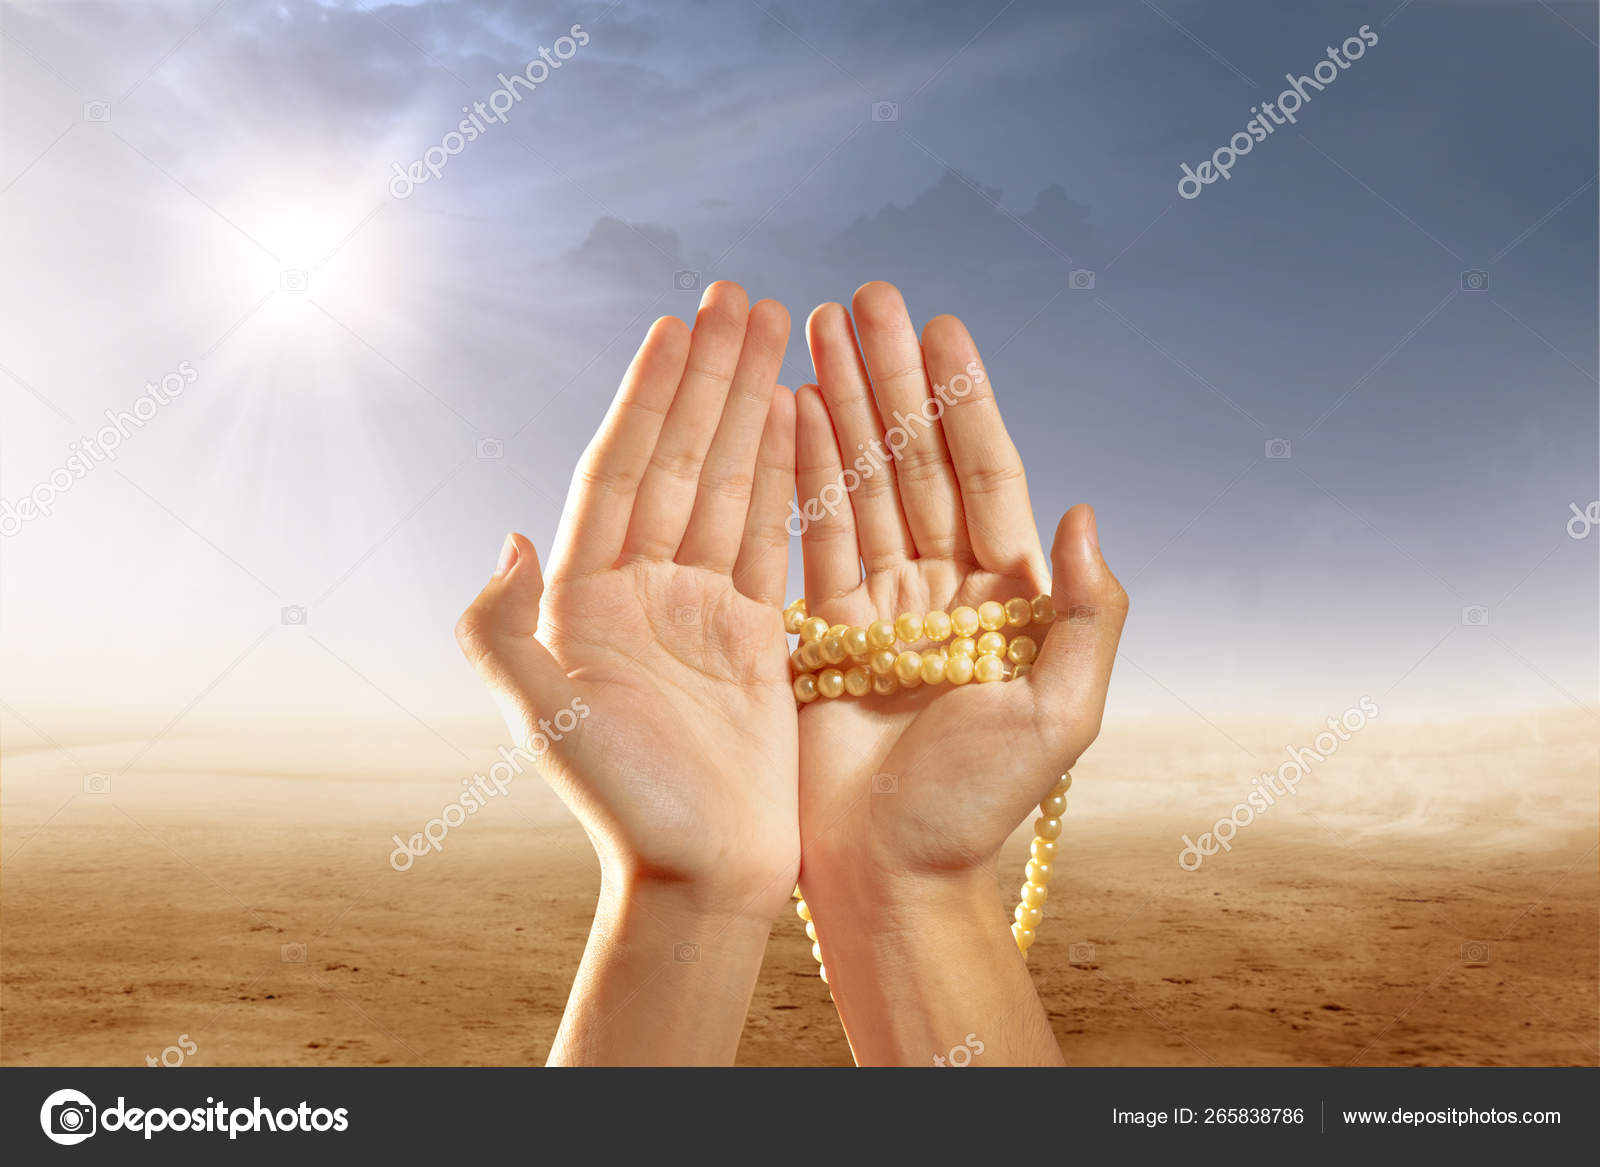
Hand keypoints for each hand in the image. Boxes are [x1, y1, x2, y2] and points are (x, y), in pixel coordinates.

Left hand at [455, 283, 796, 1062]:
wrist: (701, 875)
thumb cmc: (624, 809)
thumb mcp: (547, 721)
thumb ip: (505, 633)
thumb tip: (508, 538)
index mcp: (586, 596)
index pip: (620, 472)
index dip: (647, 398)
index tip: (673, 326)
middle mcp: (639, 588)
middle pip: (678, 458)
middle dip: (707, 377)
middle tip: (740, 296)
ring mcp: (698, 606)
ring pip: (727, 483)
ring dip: (747, 407)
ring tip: (775, 332)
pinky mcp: (753, 631)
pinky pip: (768, 534)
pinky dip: (782, 473)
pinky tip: (794, 417)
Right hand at [791, 282, 1127, 1062]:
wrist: (888, 877)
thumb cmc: (977, 808)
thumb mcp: (1061, 715)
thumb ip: (1087, 616)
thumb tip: (1084, 515)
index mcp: (1006, 600)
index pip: (985, 475)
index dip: (962, 399)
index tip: (940, 326)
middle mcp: (944, 590)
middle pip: (915, 462)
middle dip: (889, 379)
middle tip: (863, 297)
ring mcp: (881, 607)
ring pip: (858, 485)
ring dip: (838, 407)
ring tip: (813, 329)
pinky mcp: (824, 632)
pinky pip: (810, 537)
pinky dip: (796, 474)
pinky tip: (782, 412)